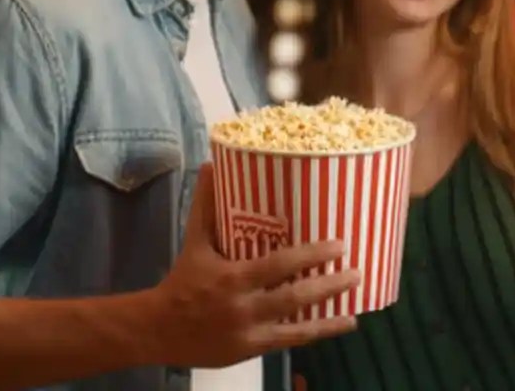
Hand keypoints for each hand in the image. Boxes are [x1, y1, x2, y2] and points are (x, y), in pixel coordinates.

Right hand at [147, 164, 361, 368]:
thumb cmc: (183, 281)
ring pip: (297, 325)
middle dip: (328, 285)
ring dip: (329, 317)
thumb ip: (207, 206)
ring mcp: (249, 332)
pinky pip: (289, 341)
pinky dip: (316, 334)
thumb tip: (212, 164)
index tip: (340, 244)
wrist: (157, 329)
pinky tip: (340, 324)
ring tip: (357, 305)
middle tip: (357, 271)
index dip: (311, 255)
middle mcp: (244, 306)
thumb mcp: (195, 243)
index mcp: (233, 277)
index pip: (279, 264)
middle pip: (294, 297)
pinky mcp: (250, 350)